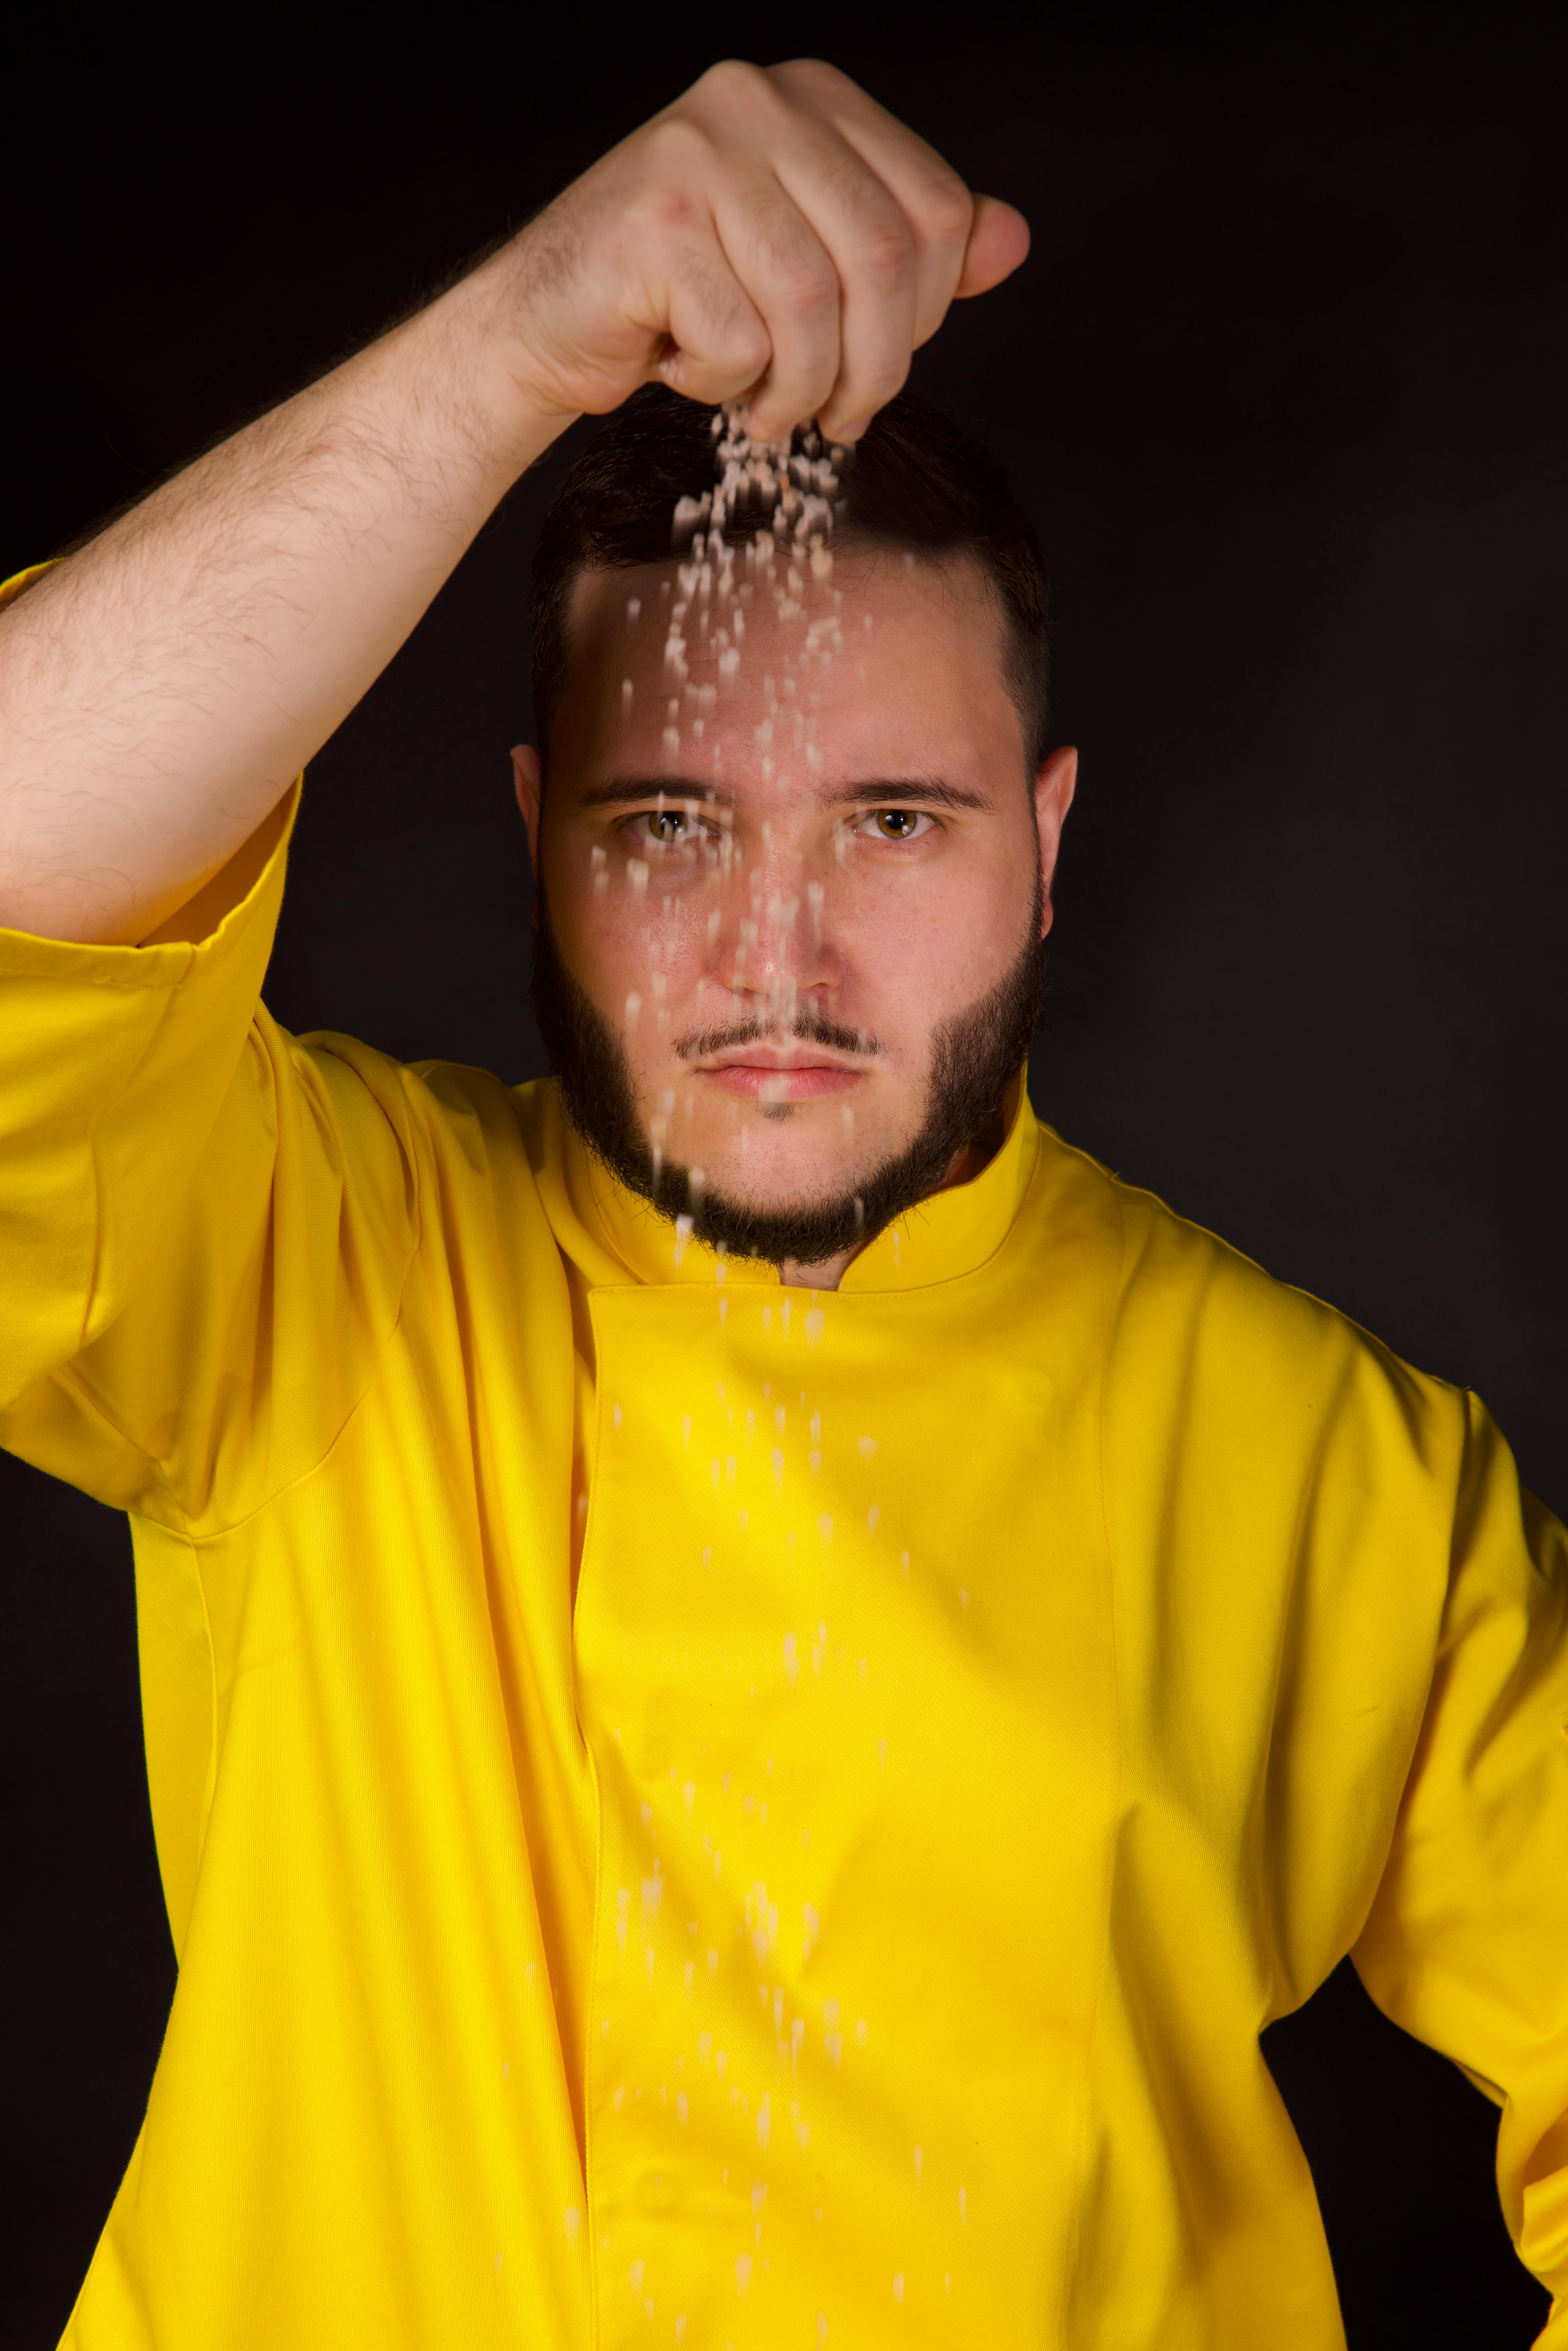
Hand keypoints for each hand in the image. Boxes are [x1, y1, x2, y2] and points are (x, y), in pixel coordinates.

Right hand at [491, 58, 1029, 443]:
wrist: (551, 320)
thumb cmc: (686, 298)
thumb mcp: (817, 263)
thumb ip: (912, 248)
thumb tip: (1011, 241)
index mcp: (814, 99)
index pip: (935, 210)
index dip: (925, 314)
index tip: (875, 365)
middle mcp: (759, 102)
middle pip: (886, 254)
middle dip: (872, 365)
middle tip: (835, 415)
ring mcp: (698, 152)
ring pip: (812, 303)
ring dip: (799, 387)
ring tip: (765, 407)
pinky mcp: (652, 220)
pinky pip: (739, 336)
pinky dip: (726, 382)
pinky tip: (692, 371)